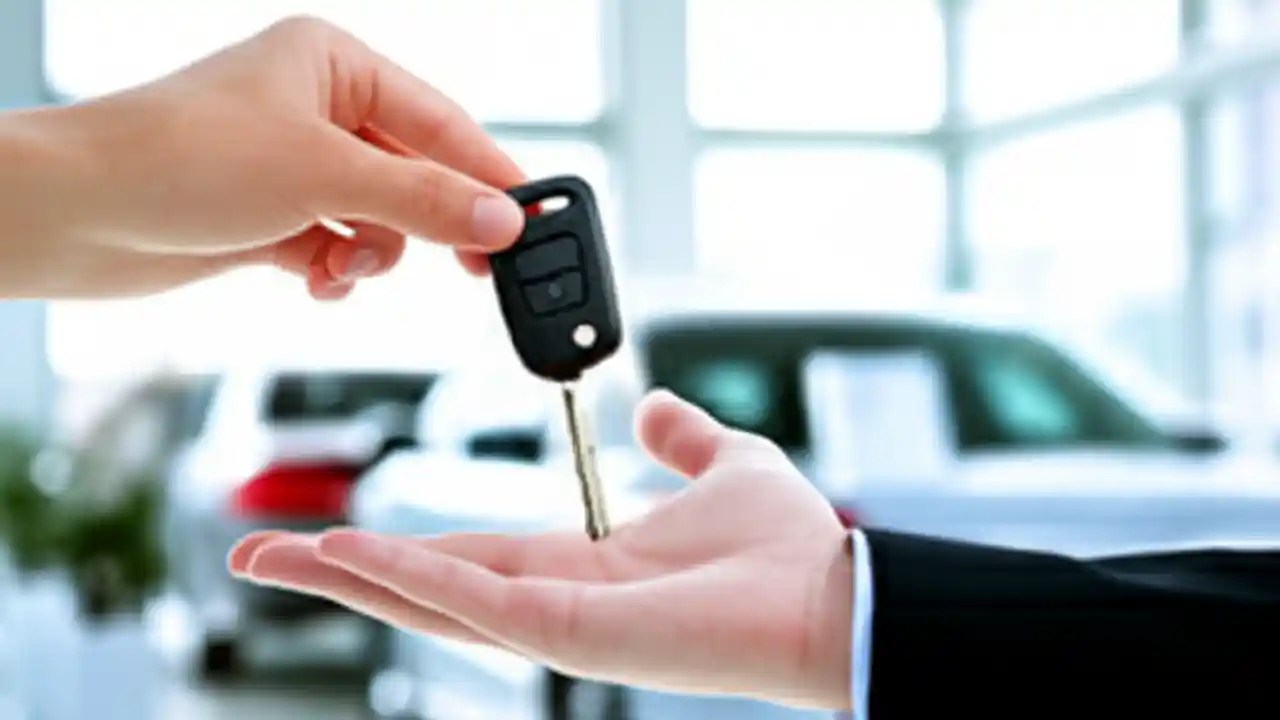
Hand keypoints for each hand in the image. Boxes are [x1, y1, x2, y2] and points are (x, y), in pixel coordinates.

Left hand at [0, 16, 525, 297]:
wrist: (73, 215)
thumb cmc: (178, 158)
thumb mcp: (324, 176)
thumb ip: (425, 202)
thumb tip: (504, 221)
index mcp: (334, 64)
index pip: (442, 122)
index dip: (490, 176)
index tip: (534, 222)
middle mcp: (317, 109)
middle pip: (414, 176)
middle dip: (430, 226)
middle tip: (481, 270)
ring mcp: (293, 165)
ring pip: (379, 221)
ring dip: (370, 255)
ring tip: (339, 269)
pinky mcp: (270, 216)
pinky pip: (337, 248)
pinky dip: (334, 271)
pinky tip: (314, 280)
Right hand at [229, 391, 853, 709]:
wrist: (832, 595)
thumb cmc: (787, 550)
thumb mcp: (723, 466)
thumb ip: (683, 440)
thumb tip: (657, 409)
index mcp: (580, 565)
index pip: (463, 556)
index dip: (396, 543)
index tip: (338, 526)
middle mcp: (554, 600)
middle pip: (422, 585)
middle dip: (338, 570)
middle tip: (258, 550)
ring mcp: (555, 623)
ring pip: (427, 598)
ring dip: (346, 574)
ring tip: (268, 553)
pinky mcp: (570, 632)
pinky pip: (471, 599)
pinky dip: (402, 575)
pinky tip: (344, 550)